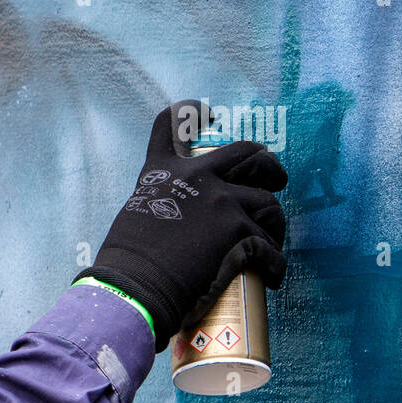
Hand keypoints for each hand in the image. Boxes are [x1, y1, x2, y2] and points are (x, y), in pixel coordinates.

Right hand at [74, 100, 288, 352]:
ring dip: (273, 227)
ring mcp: (222, 203)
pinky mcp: (239, 233)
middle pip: (248, 153)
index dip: (193, 112)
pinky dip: (273, 265)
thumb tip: (180, 224)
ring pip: (268, 205)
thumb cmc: (126, 265)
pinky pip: (270, 248)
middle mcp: (196, 178)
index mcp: (163, 171)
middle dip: (269, 167)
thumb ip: (163, 206)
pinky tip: (270, 277)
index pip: (173, 123)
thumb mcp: (136, 216)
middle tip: (275, 182)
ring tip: (269, 247)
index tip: (209, 114)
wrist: (134, 290)